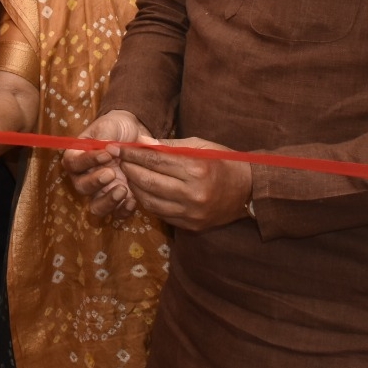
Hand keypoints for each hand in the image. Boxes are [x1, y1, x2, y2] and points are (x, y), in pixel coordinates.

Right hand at [63, 109, 152, 218]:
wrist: (134, 136)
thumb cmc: (116, 128)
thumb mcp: (109, 126)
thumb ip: (105, 136)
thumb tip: (107, 148)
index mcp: (77, 157)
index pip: (72, 163)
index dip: (87, 161)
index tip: (106, 154)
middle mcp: (85, 177)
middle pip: (81, 188)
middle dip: (95, 183)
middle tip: (112, 173)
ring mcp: (101, 192)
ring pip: (96, 207)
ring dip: (108, 202)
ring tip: (123, 190)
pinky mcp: (118, 201)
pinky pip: (116, 214)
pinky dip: (124, 210)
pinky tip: (133, 200)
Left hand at [118, 136, 252, 231]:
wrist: (249, 191)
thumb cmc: (223, 161)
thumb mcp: (199, 146)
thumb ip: (168, 145)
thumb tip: (140, 141)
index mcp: (196, 170)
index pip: (154, 161)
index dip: (133, 154)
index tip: (117, 147)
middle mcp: (193, 194)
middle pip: (148, 182)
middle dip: (129, 169)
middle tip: (118, 160)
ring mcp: (192, 213)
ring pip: (150, 201)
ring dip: (134, 187)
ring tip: (128, 174)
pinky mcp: (191, 226)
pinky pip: (160, 214)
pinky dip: (147, 201)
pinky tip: (142, 189)